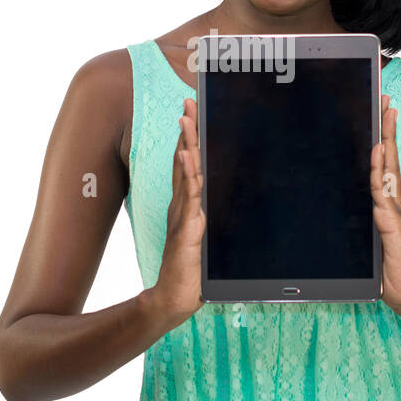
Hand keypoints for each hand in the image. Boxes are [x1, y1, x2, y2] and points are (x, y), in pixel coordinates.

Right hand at [149, 97, 204, 322]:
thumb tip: (223, 205)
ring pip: (186, 173)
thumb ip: (210, 220)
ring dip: (186, 144)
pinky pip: (190, 198)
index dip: (190, 138)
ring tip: (185, 119)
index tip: (193, 113)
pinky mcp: (187, 230)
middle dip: (187, 130)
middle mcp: (183, 205)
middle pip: (184, 160)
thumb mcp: (207, 238)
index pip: (189, 165)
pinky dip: (188, 175)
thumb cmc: (193, 271)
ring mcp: (183, 216)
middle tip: (188, 102)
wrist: (177, 298)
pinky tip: (187, 156)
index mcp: (188, 205)